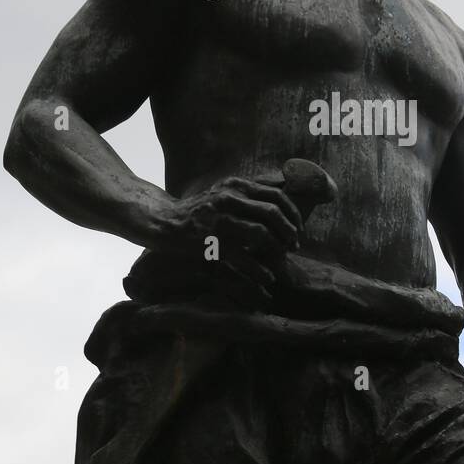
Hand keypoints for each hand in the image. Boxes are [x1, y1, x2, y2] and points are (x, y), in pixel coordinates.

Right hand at [155, 174, 303, 307]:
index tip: (298, 230)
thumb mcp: (224, 193)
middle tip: (294, 246)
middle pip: (272, 213)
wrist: (165, 222)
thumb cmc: (200, 211)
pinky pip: (243, 257)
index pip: (276, 196)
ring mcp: (219, 220)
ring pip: (261, 233)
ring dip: (277, 249)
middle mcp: (229, 198)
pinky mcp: (211, 241)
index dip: (293, 214)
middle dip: (289, 232)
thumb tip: (283, 196)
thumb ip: (249, 194)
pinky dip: (259, 269)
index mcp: (236, 186)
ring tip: (282, 261)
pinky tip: (268, 277)